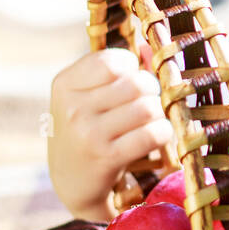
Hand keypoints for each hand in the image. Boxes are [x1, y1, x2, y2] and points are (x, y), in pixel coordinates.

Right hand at [47, 46, 175, 219]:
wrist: (72, 182)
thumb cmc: (86, 130)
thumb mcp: (87, 96)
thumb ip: (117, 69)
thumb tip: (152, 47)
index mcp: (65, 84)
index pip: (114, 61)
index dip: (132, 70)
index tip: (128, 84)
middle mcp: (72, 106)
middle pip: (137, 83)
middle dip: (151, 92)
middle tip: (146, 105)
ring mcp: (87, 132)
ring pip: (148, 107)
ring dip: (158, 115)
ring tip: (149, 122)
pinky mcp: (106, 157)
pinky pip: (153, 133)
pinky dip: (162, 134)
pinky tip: (155, 138)